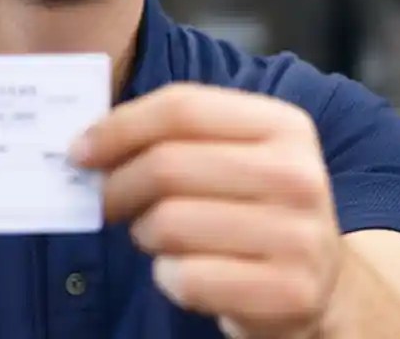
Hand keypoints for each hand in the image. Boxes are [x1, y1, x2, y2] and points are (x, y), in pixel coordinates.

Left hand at [69, 83, 342, 337]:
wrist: (319, 284)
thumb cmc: (253, 211)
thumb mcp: (233, 156)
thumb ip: (174, 137)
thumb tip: (87, 142)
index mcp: (283, 125)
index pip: (182, 107)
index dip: (119, 127)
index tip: (80, 150)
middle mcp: (299, 175)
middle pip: (167, 165)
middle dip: (118, 186)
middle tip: (107, 201)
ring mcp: (298, 236)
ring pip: (168, 223)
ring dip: (144, 234)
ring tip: (158, 236)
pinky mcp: (287, 293)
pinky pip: (185, 278)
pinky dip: (169, 278)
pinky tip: (187, 271)